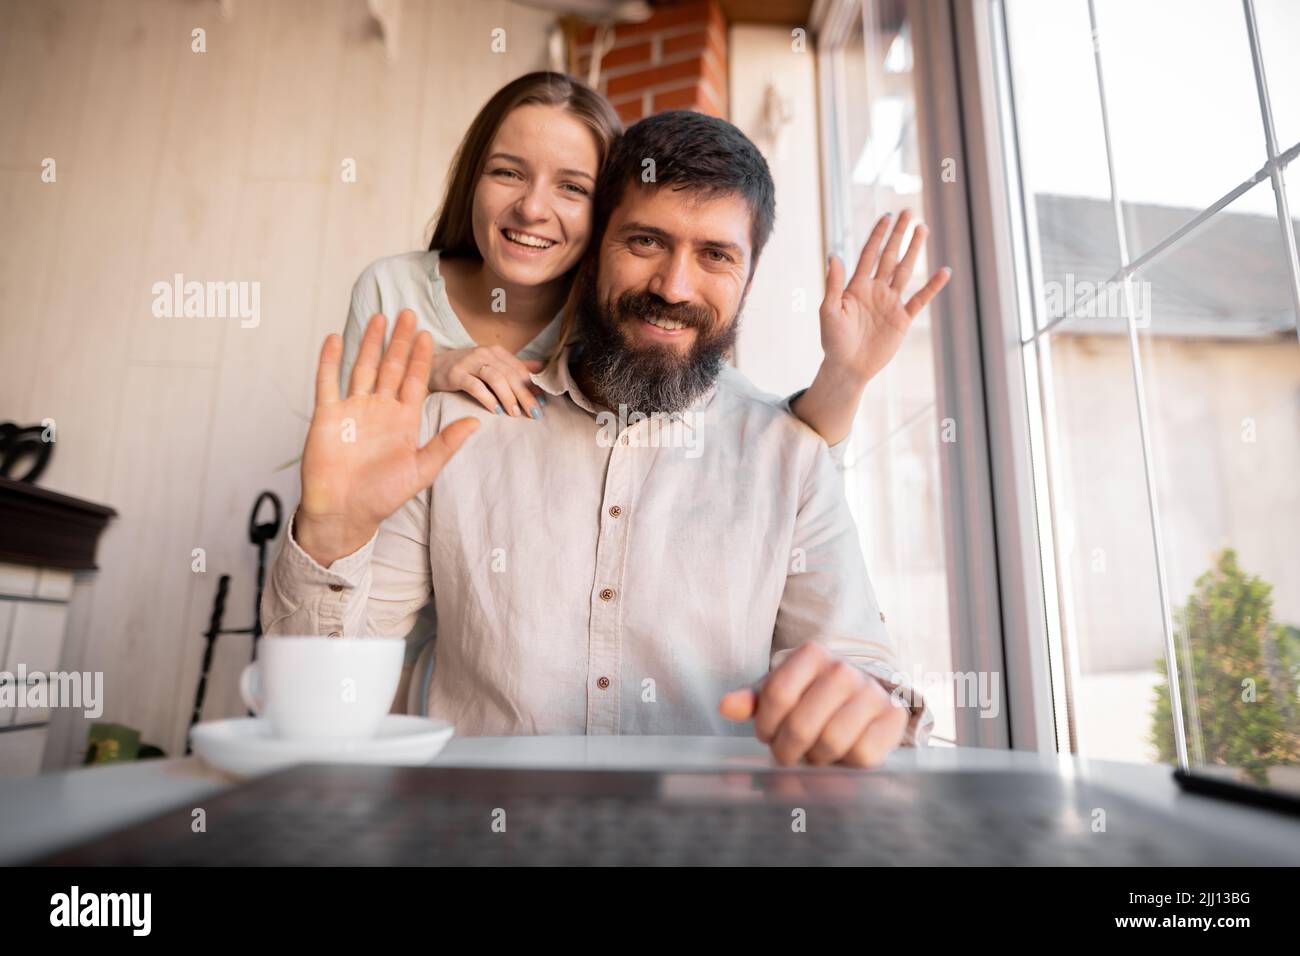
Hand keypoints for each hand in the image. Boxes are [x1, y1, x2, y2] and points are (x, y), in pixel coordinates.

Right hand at [296, 310, 479, 565]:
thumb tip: (477, 422)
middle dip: (399, 340)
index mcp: (403, 420)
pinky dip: (330, 360)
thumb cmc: (383, 496)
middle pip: (391, 367)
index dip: (420, 357)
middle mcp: (379, 409)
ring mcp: (353, 409)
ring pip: (363, 367)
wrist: (345, 512)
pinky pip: (329, 382)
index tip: (428, 334)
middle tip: (408, 313)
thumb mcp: (421, 469)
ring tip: (379, 317)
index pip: (414, 380)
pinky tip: (336, 338)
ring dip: (371, 342)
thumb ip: (446, 443)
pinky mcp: (328, 415)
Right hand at [429, 345, 546, 418]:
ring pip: (495, 378)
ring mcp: (469, 362)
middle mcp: (485, 353)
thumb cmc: (466, 370)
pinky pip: (475, 385)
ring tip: (515, 413)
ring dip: (508, 397)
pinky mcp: (456, 373)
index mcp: (496, 352)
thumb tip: (541, 368)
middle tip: (534, 413)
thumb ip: (515, 367)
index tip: (542, 403)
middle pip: (510, 374)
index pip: (519, 369)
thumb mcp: (491, 366)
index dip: (532, 386)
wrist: (433, 368)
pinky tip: (495, 410)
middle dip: (524, 395)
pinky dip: (487, 398)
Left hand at [719, 643, 909, 767]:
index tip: (766, 735)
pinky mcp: (893, 718)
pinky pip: (863, 755)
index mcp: (812, 654)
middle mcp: (844, 669)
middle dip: (787, 749)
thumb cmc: (810, 696)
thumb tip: (726, 707)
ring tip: (813, 752)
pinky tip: (840, 754)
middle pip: (801, 724)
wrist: (861, 698)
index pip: (777, 695)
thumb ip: (752, 700)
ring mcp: (871, 693)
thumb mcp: (779, 692)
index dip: (766, 725)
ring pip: (831, 742)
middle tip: (786, 753)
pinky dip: (846, 763)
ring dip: (815, 758)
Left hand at [820, 210, 951, 387]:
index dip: (878, 235)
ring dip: (914, 250)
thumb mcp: (829, 311)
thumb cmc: (833, 341)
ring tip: (922, 229)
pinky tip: (944, 272)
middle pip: (890, 256)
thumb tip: (834, 256)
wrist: (848, 367)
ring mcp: (890, 302)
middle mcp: (875, 290)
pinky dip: (932, 286)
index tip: (887, 216)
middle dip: (898, 235)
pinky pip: (920, 299)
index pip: (869, 254)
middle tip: (909, 212)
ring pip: (905, 271)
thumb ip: (834, 284)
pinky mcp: (902, 319)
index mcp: (856, 286)